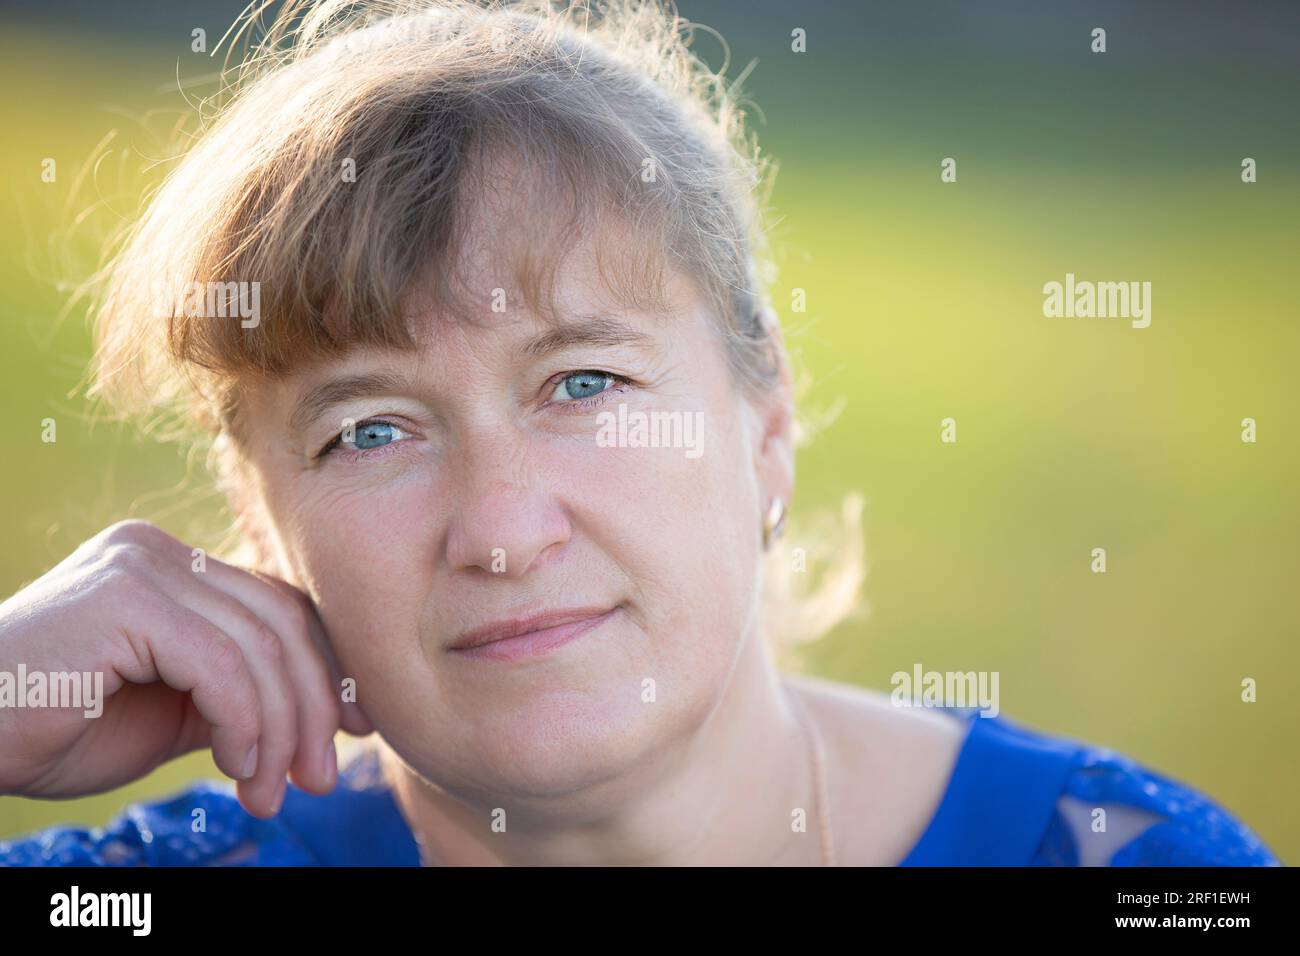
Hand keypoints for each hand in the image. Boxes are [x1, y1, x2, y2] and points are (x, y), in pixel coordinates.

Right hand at [0, 519, 372, 817]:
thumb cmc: (53, 730)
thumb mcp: (171, 715)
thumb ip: (238, 698)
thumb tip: (329, 717)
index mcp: (174, 567)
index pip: (279, 608)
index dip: (328, 668)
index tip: (355, 731)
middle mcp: (161, 550)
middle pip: (281, 621)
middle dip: (314, 706)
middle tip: (319, 778)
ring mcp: (142, 564)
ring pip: (260, 645)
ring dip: (280, 730)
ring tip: (270, 791)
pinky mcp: (125, 595)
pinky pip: (221, 664)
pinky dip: (243, 722)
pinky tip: (236, 768)